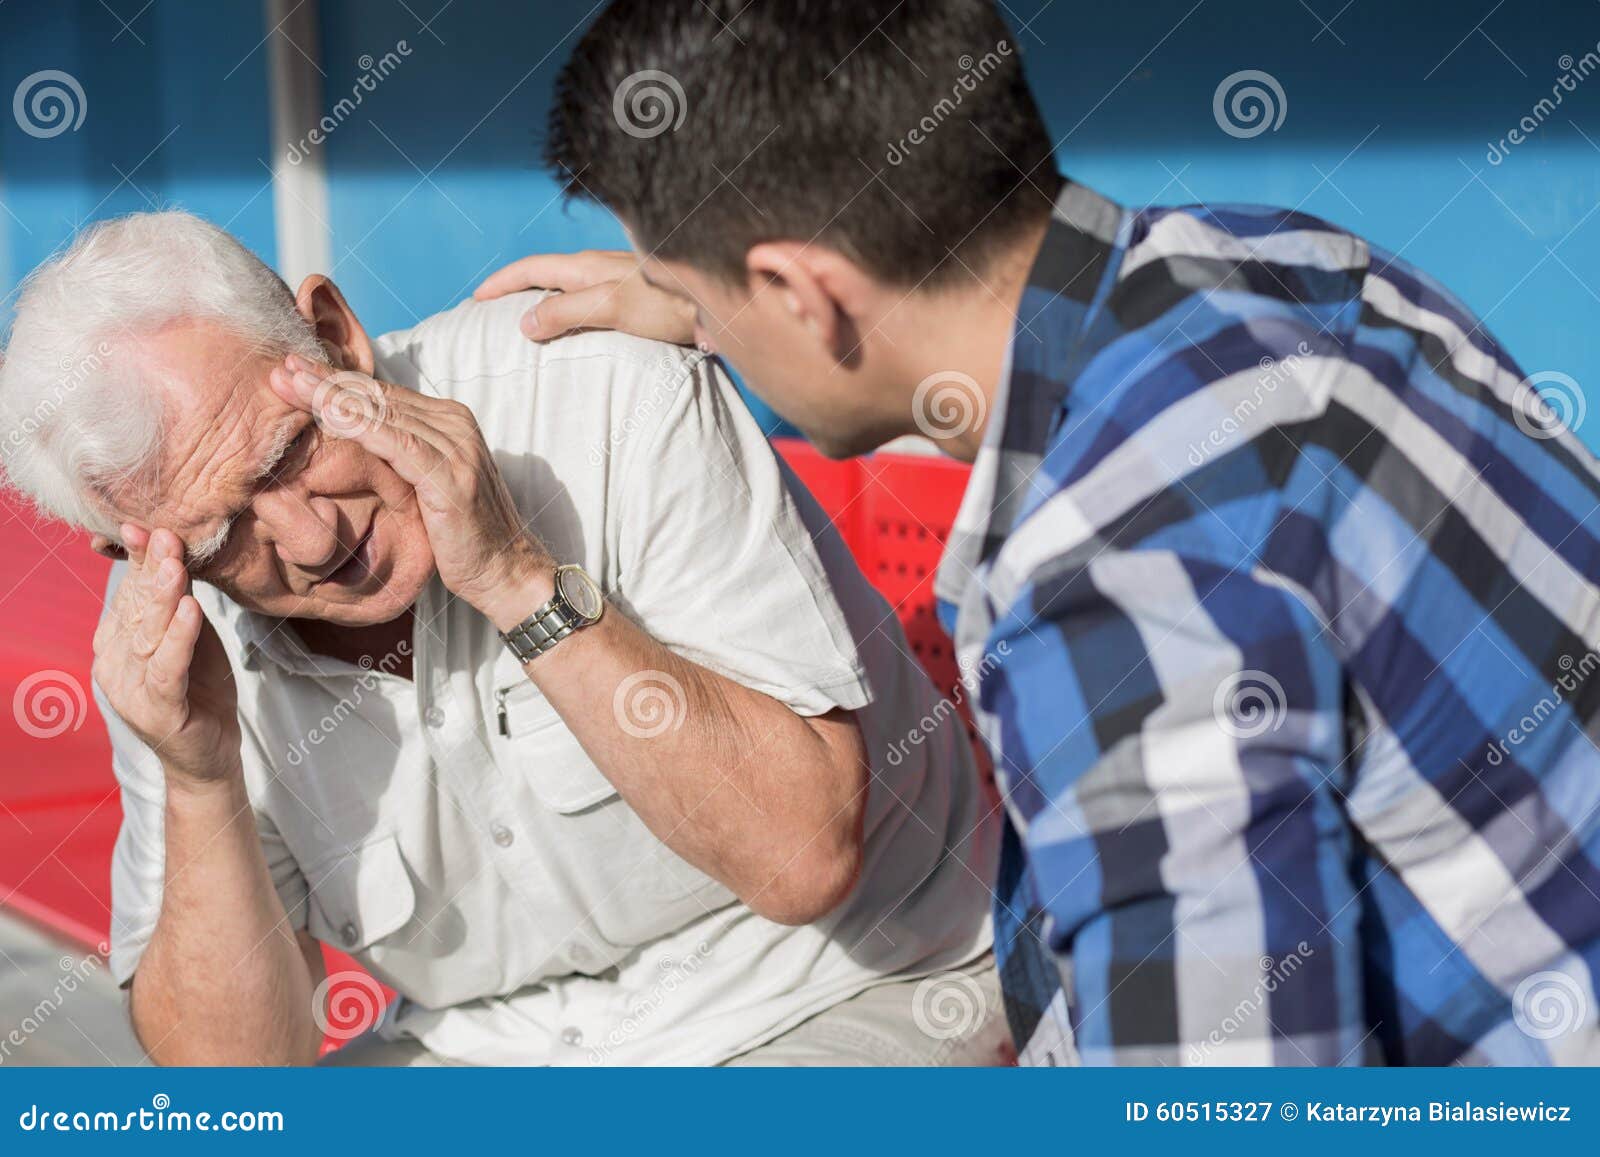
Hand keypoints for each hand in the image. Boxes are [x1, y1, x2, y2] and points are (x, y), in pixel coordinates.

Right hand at [91, 525, 240, 784]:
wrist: (210, 753)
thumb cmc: (199, 689)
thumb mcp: (190, 636)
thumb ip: (178, 600)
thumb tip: (172, 549)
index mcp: (116, 642)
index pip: (129, 593)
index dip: (139, 560)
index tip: (147, 525)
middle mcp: (115, 663)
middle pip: (135, 609)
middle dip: (152, 571)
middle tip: (166, 535)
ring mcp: (132, 689)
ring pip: (148, 635)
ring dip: (163, 598)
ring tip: (177, 565)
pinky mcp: (159, 710)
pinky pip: (168, 667)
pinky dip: (180, 638)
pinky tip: (193, 610)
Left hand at [269, 356, 555, 628]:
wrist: (505, 570)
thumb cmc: (462, 535)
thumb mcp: (426, 484)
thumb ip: (401, 454)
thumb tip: (354, 438)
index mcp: (449, 421)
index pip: (384, 393)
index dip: (336, 380)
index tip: (294, 370)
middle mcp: (455, 424)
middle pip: (379, 396)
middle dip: (327, 380)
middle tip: (282, 367)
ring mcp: (456, 447)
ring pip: (383, 412)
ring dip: (333, 396)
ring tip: (292, 384)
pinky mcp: (450, 475)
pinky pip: (397, 444)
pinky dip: (361, 427)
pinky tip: (329, 415)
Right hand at [473, 250, 698, 346]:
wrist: (721, 304)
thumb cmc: (670, 303)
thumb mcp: (611, 305)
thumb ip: (567, 312)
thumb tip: (524, 322)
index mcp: (587, 266)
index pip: (531, 268)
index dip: (502, 282)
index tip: (476, 298)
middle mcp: (601, 269)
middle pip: (549, 276)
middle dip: (519, 290)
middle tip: (495, 310)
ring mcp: (621, 284)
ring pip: (572, 291)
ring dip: (547, 304)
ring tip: (531, 326)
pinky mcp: (640, 302)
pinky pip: (594, 306)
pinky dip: (574, 316)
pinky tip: (580, 335)